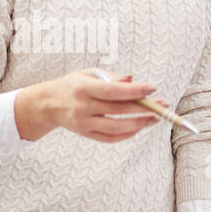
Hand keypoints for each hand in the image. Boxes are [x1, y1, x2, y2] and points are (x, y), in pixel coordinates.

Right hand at [16, 69, 161, 142]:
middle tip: (161, 105)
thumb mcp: (88, 73)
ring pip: (116, 127)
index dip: (134, 91)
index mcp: (83, 87)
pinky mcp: (86, 134)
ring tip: (154, 119)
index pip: (113, 91)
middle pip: (118, 110)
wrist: (48, 104)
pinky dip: (127, 134)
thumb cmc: (73, 85)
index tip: (151, 88)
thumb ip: (111, 77)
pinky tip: (139, 128)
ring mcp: (84, 123)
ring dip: (139, 124)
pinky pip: (110, 138)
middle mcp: (83, 106)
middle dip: (143, 108)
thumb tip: (132, 80)